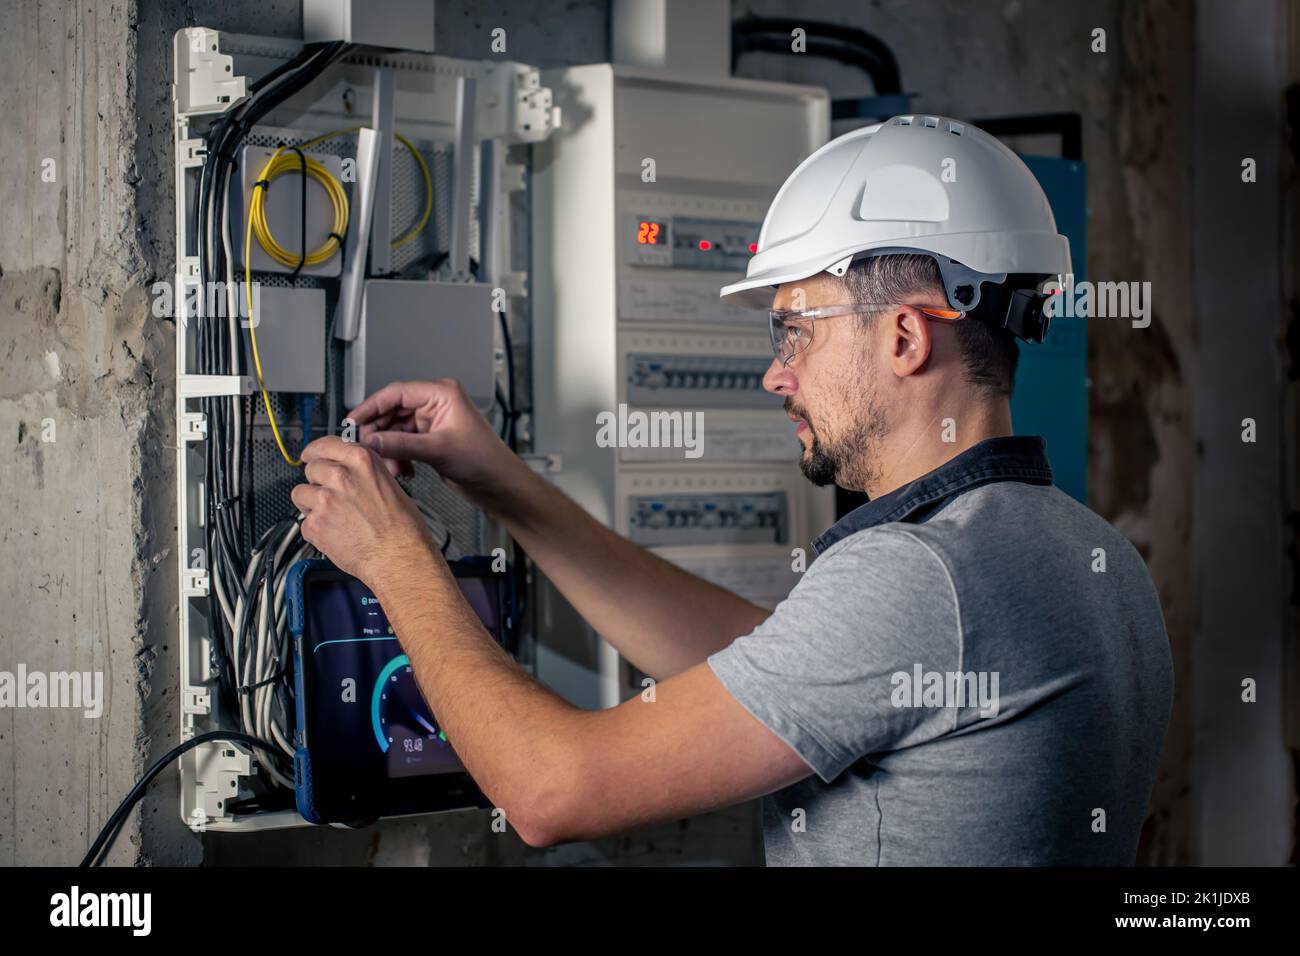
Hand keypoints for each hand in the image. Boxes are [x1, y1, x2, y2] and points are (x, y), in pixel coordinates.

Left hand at [291, 436, 434, 584]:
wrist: (399, 557)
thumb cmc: (403, 528)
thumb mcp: (389, 483)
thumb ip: (362, 472)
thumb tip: (345, 470)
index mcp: (362, 461)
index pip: (325, 444)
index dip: (315, 451)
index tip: (310, 455)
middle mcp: (341, 476)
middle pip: (311, 469)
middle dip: (317, 481)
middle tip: (331, 496)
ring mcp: (325, 500)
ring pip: (300, 494)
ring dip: (310, 504)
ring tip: (331, 517)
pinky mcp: (315, 525)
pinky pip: (304, 522)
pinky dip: (316, 530)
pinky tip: (335, 534)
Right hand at [347, 378, 527, 513]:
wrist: (499, 484)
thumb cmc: (485, 460)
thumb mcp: (438, 450)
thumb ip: (401, 444)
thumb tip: (372, 440)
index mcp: (442, 394)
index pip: (396, 393)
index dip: (371, 407)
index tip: (352, 421)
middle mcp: (435, 404)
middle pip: (392, 412)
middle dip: (379, 433)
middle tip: (365, 449)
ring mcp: (432, 422)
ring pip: (395, 431)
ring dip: (389, 449)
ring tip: (390, 466)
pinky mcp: (431, 439)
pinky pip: (403, 443)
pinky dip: (398, 456)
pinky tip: (402, 470)